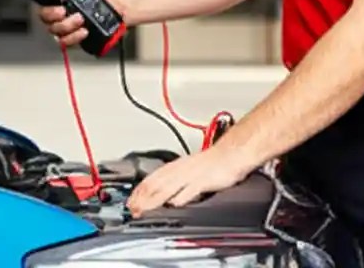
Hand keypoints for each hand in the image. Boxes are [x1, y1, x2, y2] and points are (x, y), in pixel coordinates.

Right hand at [37, 0, 126, 46]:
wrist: (122, 3)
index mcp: (61, 1)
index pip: (44, 8)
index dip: (47, 9)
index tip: (59, 6)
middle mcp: (63, 16)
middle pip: (48, 23)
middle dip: (55, 19)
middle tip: (67, 12)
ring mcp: (70, 29)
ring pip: (57, 34)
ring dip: (67, 27)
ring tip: (81, 20)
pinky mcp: (79, 38)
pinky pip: (68, 43)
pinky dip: (74, 38)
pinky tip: (84, 31)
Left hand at [125, 143, 258, 216]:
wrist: (233, 153)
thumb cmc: (215, 161)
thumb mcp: (191, 169)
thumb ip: (178, 180)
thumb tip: (167, 193)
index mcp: (177, 166)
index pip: (152, 178)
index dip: (139, 191)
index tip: (131, 201)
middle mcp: (181, 169)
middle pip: (156, 184)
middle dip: (142, 198)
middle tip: (132, 209)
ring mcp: (192, 175)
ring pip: (168, 187)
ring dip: (154, 200)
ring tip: (144, 210)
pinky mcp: (204, 180)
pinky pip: (190, 189)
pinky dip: (180, 198)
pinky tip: (174, 205)